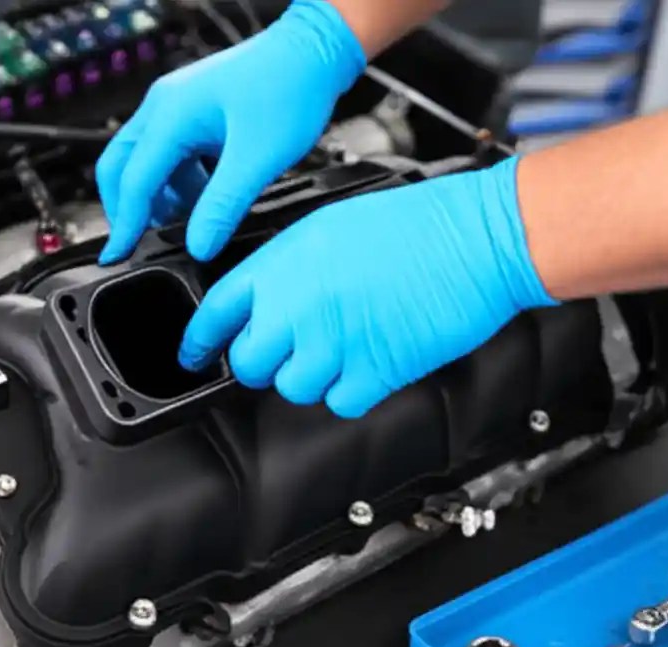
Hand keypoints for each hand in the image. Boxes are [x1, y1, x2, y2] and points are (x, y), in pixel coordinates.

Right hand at [96, 0, 365, 263]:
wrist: (315, 51)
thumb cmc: (290, 90)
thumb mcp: (257, 160)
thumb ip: (222, 206)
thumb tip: (198, 246)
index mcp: (170, 116)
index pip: (134, 180)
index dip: (127, 223)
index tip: (119, 255)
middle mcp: (164, 106)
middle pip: (122, 166)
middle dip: (129, 208)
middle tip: (141, 245)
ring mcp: (177, 106)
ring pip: (148, 161)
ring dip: (162, 196)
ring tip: (192, 222)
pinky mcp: (194, 110)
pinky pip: (171, 152)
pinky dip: (181, 181)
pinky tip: (207, 197)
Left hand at [178, 157, 557, 417]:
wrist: (473, 239)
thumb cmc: (417, 222)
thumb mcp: (331, 224)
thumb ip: (290, 264)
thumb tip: (269, 296)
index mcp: (282, 264)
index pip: (216, 312)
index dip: (199, 340)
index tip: (194, 354)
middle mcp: (298, 306)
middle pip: (249, 362)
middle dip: (263, 361)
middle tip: (289, 350)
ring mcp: (333, 343)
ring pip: (291, 388)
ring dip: (310, 377)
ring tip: (339, 350)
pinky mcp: (371, 373)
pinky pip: (339, 402)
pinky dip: (350, 392)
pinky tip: (367, 363)